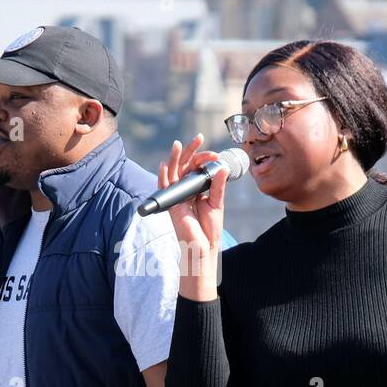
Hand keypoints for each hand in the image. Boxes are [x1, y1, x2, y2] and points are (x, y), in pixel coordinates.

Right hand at [158, 135, 227, 297]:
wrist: (203, 247)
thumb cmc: (209, 229)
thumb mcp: (217, 203)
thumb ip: (218, 185)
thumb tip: (223, 167)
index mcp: (196, 190)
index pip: (197, 168)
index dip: (204, 159)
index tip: (214, 155)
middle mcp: (185, 191)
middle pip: (185, 166)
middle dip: (190, 152)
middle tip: (198, 139)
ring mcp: (177, 197)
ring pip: (174, 173)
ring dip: (176, 158)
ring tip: (179, 144)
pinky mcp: (172, 204)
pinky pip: (165, 187)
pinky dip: (164, 176)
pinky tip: (165, 165)